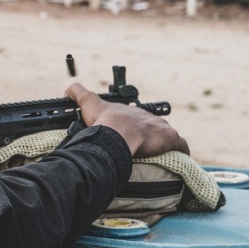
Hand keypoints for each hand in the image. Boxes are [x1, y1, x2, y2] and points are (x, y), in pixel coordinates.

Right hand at [65, 83, 188, 156]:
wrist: (117, 133)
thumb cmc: (105, 121)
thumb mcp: (88, 103)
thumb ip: (77, 93)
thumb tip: (67, 89)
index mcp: (134, 112)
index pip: (138, 118)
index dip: (135, 126)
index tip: (132, 134)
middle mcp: (150, 118)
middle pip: (154, 127)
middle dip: (150, 136)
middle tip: (142, 149)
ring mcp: (162, 129)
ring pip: (168, 136)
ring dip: (165, 145)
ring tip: (158, 157)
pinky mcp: (171, 140)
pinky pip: (181, 146)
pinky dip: (180, 151)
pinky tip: (176, 158)